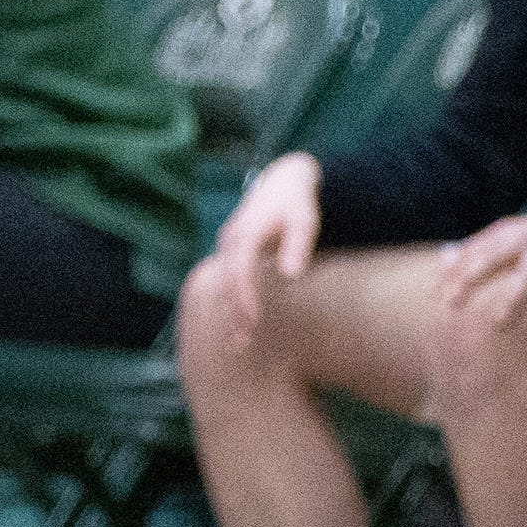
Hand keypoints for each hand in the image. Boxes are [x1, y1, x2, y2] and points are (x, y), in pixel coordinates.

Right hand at [204, 154, 322, 340]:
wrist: (284, 181)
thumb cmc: (298, 203)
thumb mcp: (305, 220)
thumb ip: (297, 246)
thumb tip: (289, 275)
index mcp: (245, 233)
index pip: (238, 271)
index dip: (243, 298)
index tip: (252, 322)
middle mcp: (230, 240)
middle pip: (225, 282)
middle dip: (232, 314)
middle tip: (241, 344)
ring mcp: (227, 245)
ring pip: (222, 284)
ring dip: (229, 313)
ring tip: (237, 344)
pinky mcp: (232, 251)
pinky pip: (226, 281)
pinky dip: (230, 302)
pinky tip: (236, 324)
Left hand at [436, 200, 526, 333]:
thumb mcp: (509, 236)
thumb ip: (478, 247)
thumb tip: (443, 260)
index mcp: (503, 231)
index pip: (470, 251)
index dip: (450, 272)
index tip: (431, 294)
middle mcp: (522, 237)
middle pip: (490, 258)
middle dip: (468, 280)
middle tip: (450, 305)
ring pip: (526, 275)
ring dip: (511, 299)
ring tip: (497, 323)